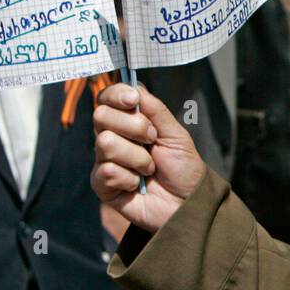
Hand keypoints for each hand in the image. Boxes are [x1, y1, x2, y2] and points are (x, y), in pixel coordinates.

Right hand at [91, 83, 205, 233]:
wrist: (187, 202)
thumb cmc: (183, 168)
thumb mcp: (176, 134)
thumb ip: (155, 110)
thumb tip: (134, 87)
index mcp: (129, 121)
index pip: (107, 98)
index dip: (116, 95)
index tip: (133, 101)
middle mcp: (112, 136)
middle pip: (101, 116)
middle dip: (135, 127)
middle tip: (153, 141)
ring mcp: (105, 160)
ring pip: (105, 143)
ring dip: (137, 158)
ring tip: (150, 169)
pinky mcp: (102, 184)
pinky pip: (107, 171)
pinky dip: (129, 179)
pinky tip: (136, 185)